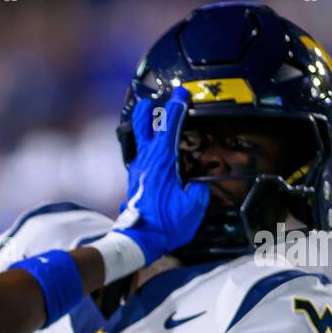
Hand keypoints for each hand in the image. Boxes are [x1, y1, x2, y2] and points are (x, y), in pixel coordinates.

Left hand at [110, 87, 208, 262]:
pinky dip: (145, 144)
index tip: (181, 92)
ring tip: (148, 114)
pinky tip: (150, 146)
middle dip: (149, 110)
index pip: (170, 127)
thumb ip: (197, 191)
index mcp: (163, 162)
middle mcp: (147, 161)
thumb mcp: (192, 208)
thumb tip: (194, 185)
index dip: (177, 107)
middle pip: (145, 127)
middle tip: (152, 99)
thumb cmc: (165, 224)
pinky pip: (140, 154)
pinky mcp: (135, 180)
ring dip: (145, 126)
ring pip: (140, 140)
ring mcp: (138, 170)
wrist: (138, 240)